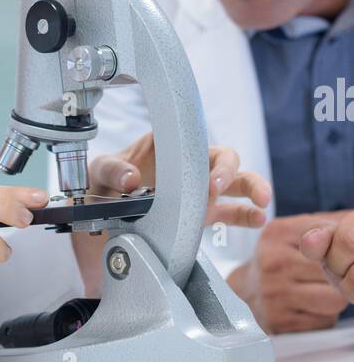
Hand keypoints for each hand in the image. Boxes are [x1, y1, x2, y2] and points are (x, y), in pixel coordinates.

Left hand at [88, 132, 270, 227]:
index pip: (197, 141)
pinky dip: (246, 214)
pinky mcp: (202, 214)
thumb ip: (112, 170)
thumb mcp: (99, 171)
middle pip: (224, 159)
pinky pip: (231, 211)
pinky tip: (258, 220)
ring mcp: (199, 190)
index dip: (206, 157)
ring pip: (236, 183)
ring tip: (263, 205)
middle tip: (219, 191)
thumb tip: (132, 180)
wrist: (102, 213)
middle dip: (231, 173)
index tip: (207, 182)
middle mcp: (190, 165)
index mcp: (169, 146)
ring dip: (253, 190)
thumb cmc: (103, 183)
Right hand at [227, 212, 350, 333]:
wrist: (243, 291)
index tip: (339, 255)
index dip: (342, 251)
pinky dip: (322, 317)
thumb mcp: (292, 232)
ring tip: (318, 292)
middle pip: (336, 273)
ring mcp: (274, 294)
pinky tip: (307, 308)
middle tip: (322, 276)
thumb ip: (324, 225)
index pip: (330, 238)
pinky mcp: (278, 321)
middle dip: (337, 277)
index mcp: (278, 234)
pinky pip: (323, 322)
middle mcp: (273, 262)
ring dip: (332, 299)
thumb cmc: (277, 260)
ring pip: (334, 300)